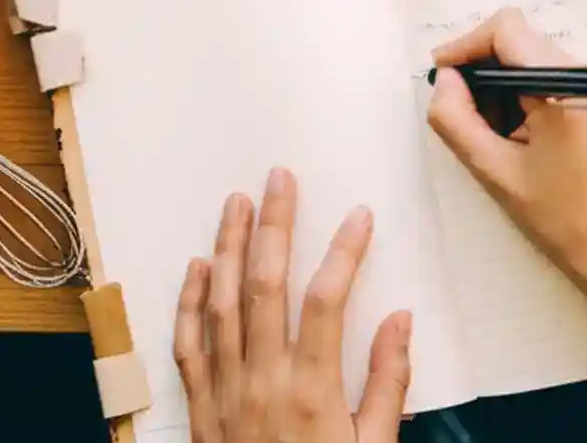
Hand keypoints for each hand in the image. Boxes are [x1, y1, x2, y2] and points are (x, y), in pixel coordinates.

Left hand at [173, 168, 412, 442]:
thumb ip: (387, 386)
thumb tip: (399, 320)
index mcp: (311, 391)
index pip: (326, 301)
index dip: (344, 252)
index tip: (360, 216)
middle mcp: (261, 382)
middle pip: (265, 286)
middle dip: (275, 226)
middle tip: (281, 178)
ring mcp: (223, 392)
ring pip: (220, 304)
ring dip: (230, 248)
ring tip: (238, 203)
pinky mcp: (200, 408)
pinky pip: (187, 345)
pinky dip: (189, 302)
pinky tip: (197, 266)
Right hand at [426, 8, 586, 299]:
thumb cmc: (561, 218)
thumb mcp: (495, 171)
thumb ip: (457, 120)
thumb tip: (444, 80)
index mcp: (564, 85)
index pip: (506, 29)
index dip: (465, 46)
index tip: (440, 80)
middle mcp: (585, 75)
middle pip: (517, 43)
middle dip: (481, 73)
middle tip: (464, 121)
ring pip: (529, 63)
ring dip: (500, 90)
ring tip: (493, 141)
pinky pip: (547, 83)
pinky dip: (521, 100)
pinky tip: (517, 143)